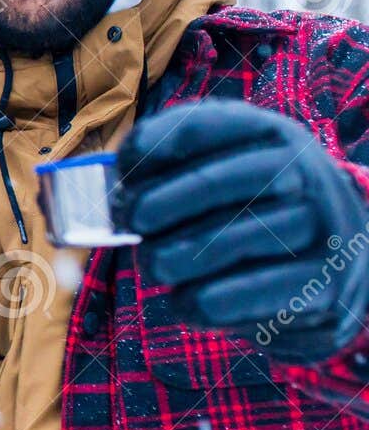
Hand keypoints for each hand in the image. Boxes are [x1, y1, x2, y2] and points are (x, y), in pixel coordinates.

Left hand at [117, 100, 368, 362]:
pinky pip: (233, 297)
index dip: (151, 145)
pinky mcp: (319, 287)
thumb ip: (163, 173)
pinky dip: (194, 302)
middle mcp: (302, 174)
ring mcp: (318, 229)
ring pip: (218, 243)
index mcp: (271, 135)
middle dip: (153, 206)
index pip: (201, 126)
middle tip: (129, 223)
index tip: (122, 168)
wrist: (338, 263)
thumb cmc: (251, 212)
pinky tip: (186, 299)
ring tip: (156, 265)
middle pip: (210, 182)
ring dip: (167, 259)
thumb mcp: (222, 174)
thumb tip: (92, 193)